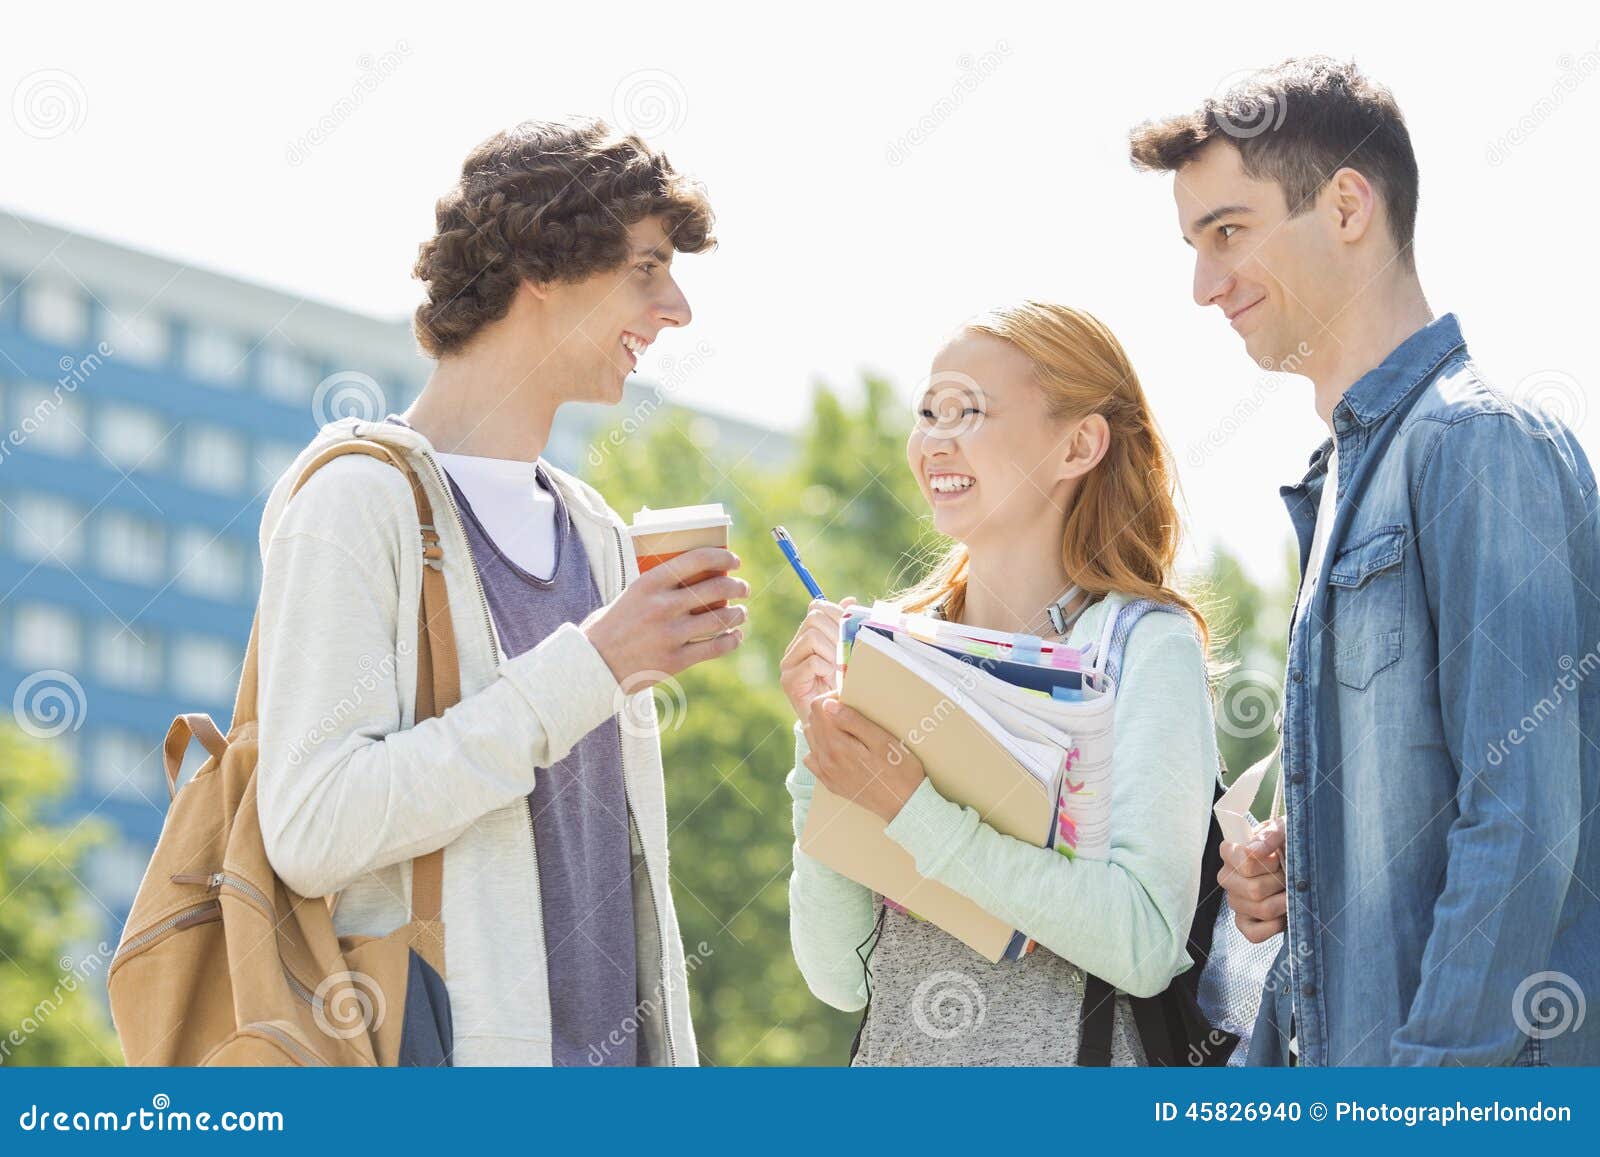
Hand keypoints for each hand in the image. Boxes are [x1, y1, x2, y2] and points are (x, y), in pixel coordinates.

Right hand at [581, 547, 749, 688]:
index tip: (734, 562)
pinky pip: (715, 647)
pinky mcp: (675, 660)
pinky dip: (731, 640)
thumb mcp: (630, 595)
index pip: (696, 560)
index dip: (722, 558)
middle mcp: (662, 606)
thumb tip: (698, 575)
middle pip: (715, 589)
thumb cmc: (612, 626)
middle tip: (743, 588)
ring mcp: (670, 634)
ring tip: (740, 613)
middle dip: (737, 587)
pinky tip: (735, 636)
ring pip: (720, 618)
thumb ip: (659, 586)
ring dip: (737, 613)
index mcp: (649, 583)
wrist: (593, 665)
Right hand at [778, 596, 856, 723]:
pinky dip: (827, 669)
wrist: (834, 724)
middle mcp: (794, 647)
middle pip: (814, 617)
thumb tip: (850, 600)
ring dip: (834, 652)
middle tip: (846, 654)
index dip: (837, 613)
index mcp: (808, 636)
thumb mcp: (851, 654)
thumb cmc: (845, 687)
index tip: (851, 630)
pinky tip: (831, 680)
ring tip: (840, 669)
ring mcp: (789, 664)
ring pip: (812, 636)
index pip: (817, 607)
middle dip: (837, 632)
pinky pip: (812, 661)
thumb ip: (848, 628)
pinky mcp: (789, 680)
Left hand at [800, 693, 924, 822]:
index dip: (833, 697)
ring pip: (811, 738)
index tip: (850, 701)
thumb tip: (828, 705)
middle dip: (827, 710)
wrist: (904, 805)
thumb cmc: (900, 770)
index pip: (817, 708)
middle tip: (852, 712)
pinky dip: (821, 748)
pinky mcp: (830, 783)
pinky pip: (813, 758)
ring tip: (847, 729)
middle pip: (812, 721)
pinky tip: (839, 748)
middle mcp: (826, 760)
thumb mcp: (882, 740)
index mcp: (837, 746)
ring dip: (824, 728)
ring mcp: (826, 774)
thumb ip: (854, 721)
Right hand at [1217, 816, 1287, 941]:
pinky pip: (1253, 934)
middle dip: (1280, 883)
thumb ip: (1269, 836)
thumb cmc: (1290, 843)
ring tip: (1289, 891)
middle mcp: (1227, 878)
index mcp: (1231, 852)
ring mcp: (1234, 901)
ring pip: (1261, 910)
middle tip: (1287, 874)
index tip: (1277, 856)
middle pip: (1254, 890)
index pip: (1243, 862)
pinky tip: (1283, 914)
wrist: (1304, 862)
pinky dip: (1274, 926)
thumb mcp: (1284, 830)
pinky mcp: (1244, 923)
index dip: (1267, 862)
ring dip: (1284, 901)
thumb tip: (1252, 852)